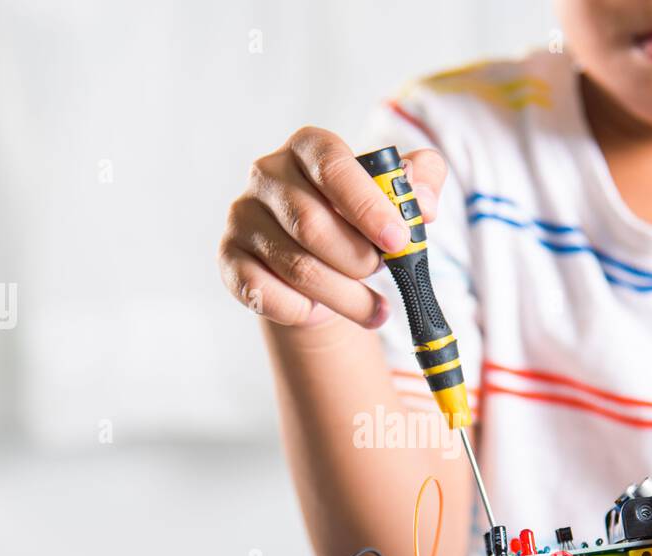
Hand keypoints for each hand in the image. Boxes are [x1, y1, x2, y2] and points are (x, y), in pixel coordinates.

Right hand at [218, 127, 447, 328]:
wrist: (318, 263)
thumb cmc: (358, 222)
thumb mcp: (396, 195)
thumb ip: (421, 183)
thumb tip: (423, 205)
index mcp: (308, 146)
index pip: (332, 165)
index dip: (367, 205)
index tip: (398, 240)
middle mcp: (267, 173)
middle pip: (312, 224)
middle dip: (358, 259)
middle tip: (383, 273)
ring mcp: (242, 216)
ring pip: (297, 267)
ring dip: (345, 296)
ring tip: (374, 309)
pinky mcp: (228, 258)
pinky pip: (265, 294)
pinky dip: (301, 311)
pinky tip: (320, 314)